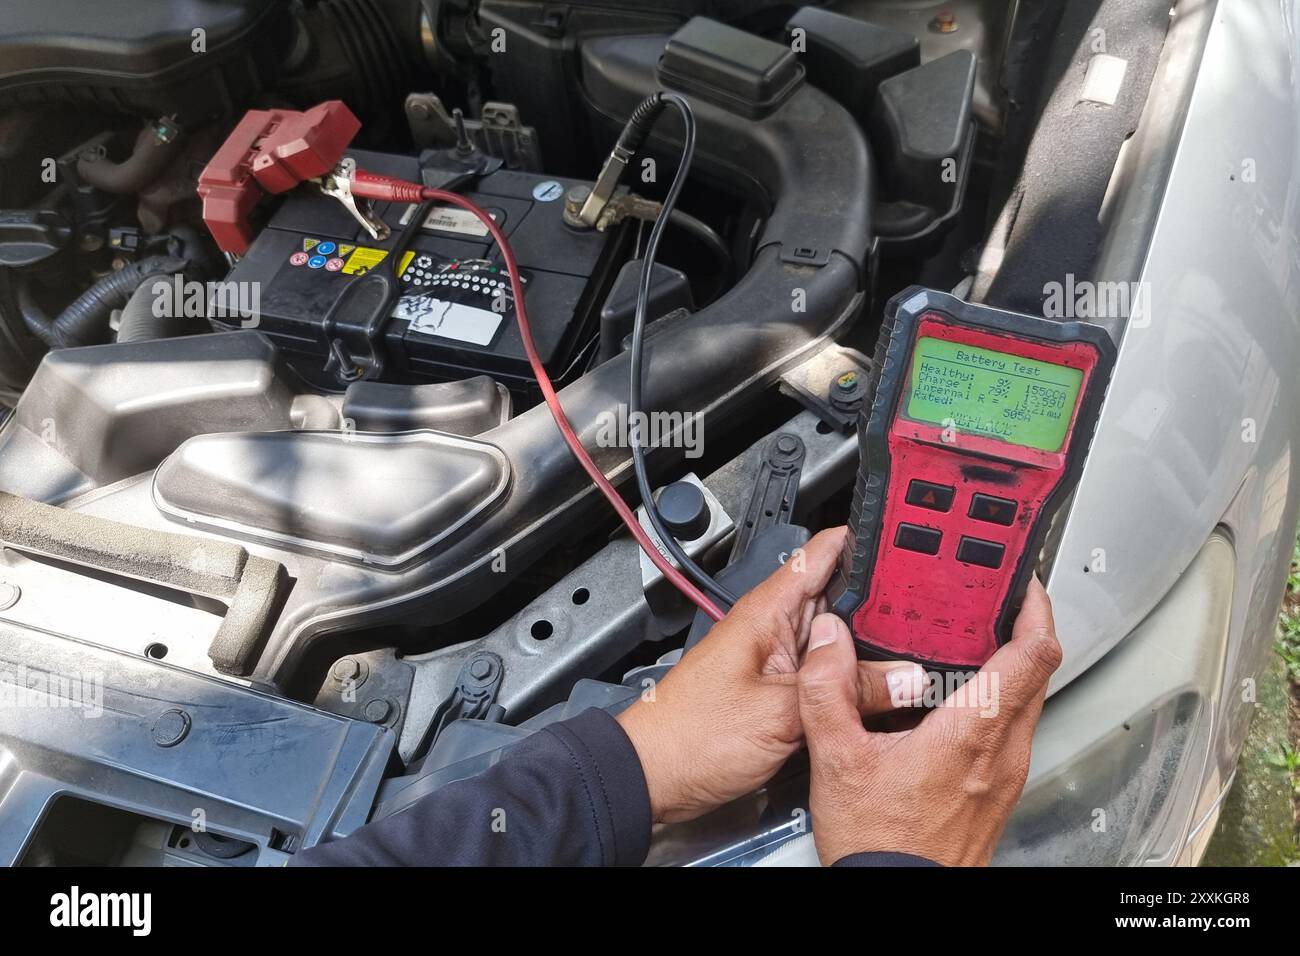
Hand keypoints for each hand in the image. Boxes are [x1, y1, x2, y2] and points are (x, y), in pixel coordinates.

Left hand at [618, 527, 927, 823]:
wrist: (654, 777)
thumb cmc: (693, 736)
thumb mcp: (782, 712)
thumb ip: (846, 691)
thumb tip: (905, 678)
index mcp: (768, 611)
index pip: (822, 554)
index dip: (864, 539)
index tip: (909, 537)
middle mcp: (774, 627)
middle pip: (841, 599)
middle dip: (883, 605)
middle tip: (935, 618)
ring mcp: (776, 659)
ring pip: (835, 642)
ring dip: (868, 648)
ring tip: (917, 656)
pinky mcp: (777, 691)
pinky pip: (824, 675)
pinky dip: (849, 680)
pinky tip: (879, 693)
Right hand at [796, 577, 1061, 865]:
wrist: (901, 897)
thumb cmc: (880, 844)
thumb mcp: (836, 759)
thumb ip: (828, 691)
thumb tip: (828, 640)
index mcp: (971, 733)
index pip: (1033, 655)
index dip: (1035, 609)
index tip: (1021, 583)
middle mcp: (1003, 752)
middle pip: (1039, 672)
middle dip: (1024, 628)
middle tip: (998, 601)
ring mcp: (1006, 773)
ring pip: (1030, 702)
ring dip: (1013, 665)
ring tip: (976, 641)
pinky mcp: (999, 790)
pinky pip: (1014, 729)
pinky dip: (999, 699)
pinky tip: (959, 701)